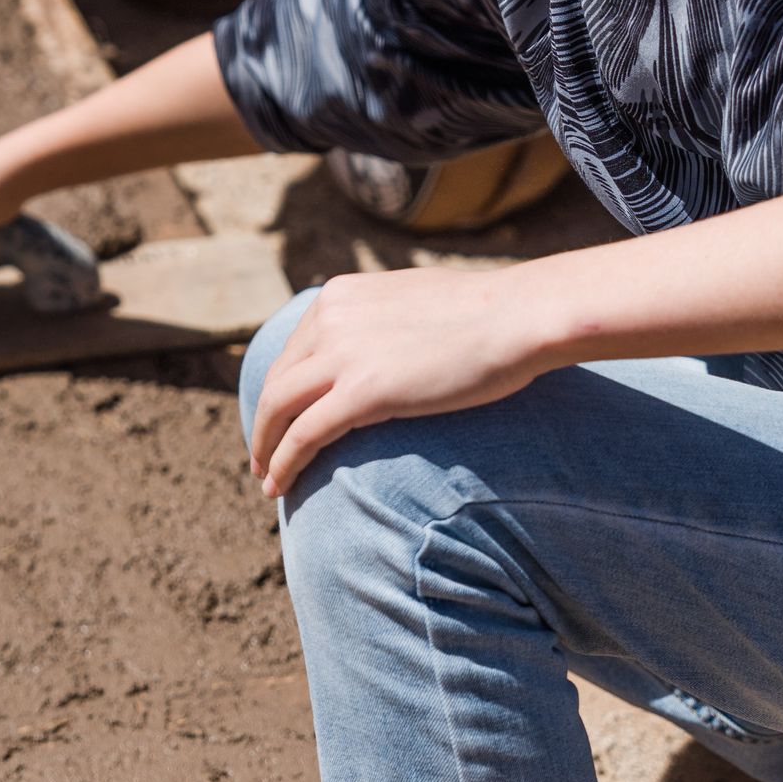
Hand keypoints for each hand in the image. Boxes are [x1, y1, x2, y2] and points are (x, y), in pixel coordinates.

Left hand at [249, 267, 553, 497]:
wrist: (519, 316)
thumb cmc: (488, 314)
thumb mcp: (415, 304)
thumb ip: (384, 323)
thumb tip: (385, 351)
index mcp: (341, 295)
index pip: (294, 350)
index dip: (281, 389)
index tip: (279, 419)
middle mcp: (330, 318)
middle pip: (278, 379)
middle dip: (265, 422)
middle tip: (263, 456)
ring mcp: (343, 354)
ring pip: (279, 408)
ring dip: (266, 448)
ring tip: (267, 479)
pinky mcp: (362, 392)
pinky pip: (304, 435)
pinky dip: (283, 462)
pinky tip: (280, 485)